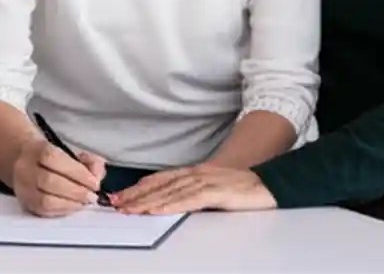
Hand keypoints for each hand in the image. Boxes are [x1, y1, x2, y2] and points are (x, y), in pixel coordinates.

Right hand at [11, 138, 106, 217]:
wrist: (23, 162)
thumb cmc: (52, 159)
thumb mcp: (71, 152)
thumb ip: (88, 161)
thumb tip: (97, 174)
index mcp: (36, 149)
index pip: (53, 158)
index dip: (77, 172)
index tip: (94, 181)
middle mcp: (24, 168)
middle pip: (48, 181)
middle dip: (76, 190)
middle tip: (92, 195)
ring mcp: (23, 188)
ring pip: (44, 200)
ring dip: (71, 203)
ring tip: (85, 202)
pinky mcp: (26, 204)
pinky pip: (44, 211)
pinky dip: (64, 210)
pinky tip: (74, 206)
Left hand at [110, 164, 275, 214]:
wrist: (268, 185)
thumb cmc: (240, 189)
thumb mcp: (211, 189)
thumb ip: (191, 192)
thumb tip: (168, 202)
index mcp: (193, 172)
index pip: (159, 180)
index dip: (138, 188)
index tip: (120, 196)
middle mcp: (195, 174)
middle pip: (159, 185)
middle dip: (135, 196)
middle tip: (114, 204)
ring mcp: (205, 181)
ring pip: (169, 192)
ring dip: (146, 202)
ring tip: (128, 209)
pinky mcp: (215, 192)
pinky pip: (187, 199)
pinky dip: (169, 205)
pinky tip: (156, 211)